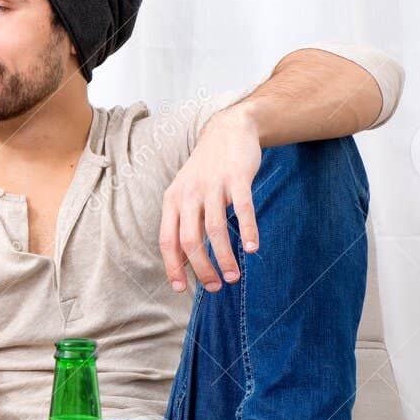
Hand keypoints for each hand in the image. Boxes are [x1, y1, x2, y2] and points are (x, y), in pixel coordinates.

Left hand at [159, 107, 261, 292]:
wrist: (228, 130)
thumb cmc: (206, 171)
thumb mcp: (185, 193)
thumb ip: (184, 223)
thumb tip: (185, 261)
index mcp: (172, 201)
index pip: (167, 240)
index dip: (172, 266)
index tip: (181, 289)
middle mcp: (188, 194)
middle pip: (190, 240)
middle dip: (202, 269)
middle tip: (216, 287)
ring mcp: (212, 186)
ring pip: (215, 229)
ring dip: (224, 257)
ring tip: (234, 276)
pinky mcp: (236, 178)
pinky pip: (242, 209)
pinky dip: (247, 230)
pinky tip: (252, 249)